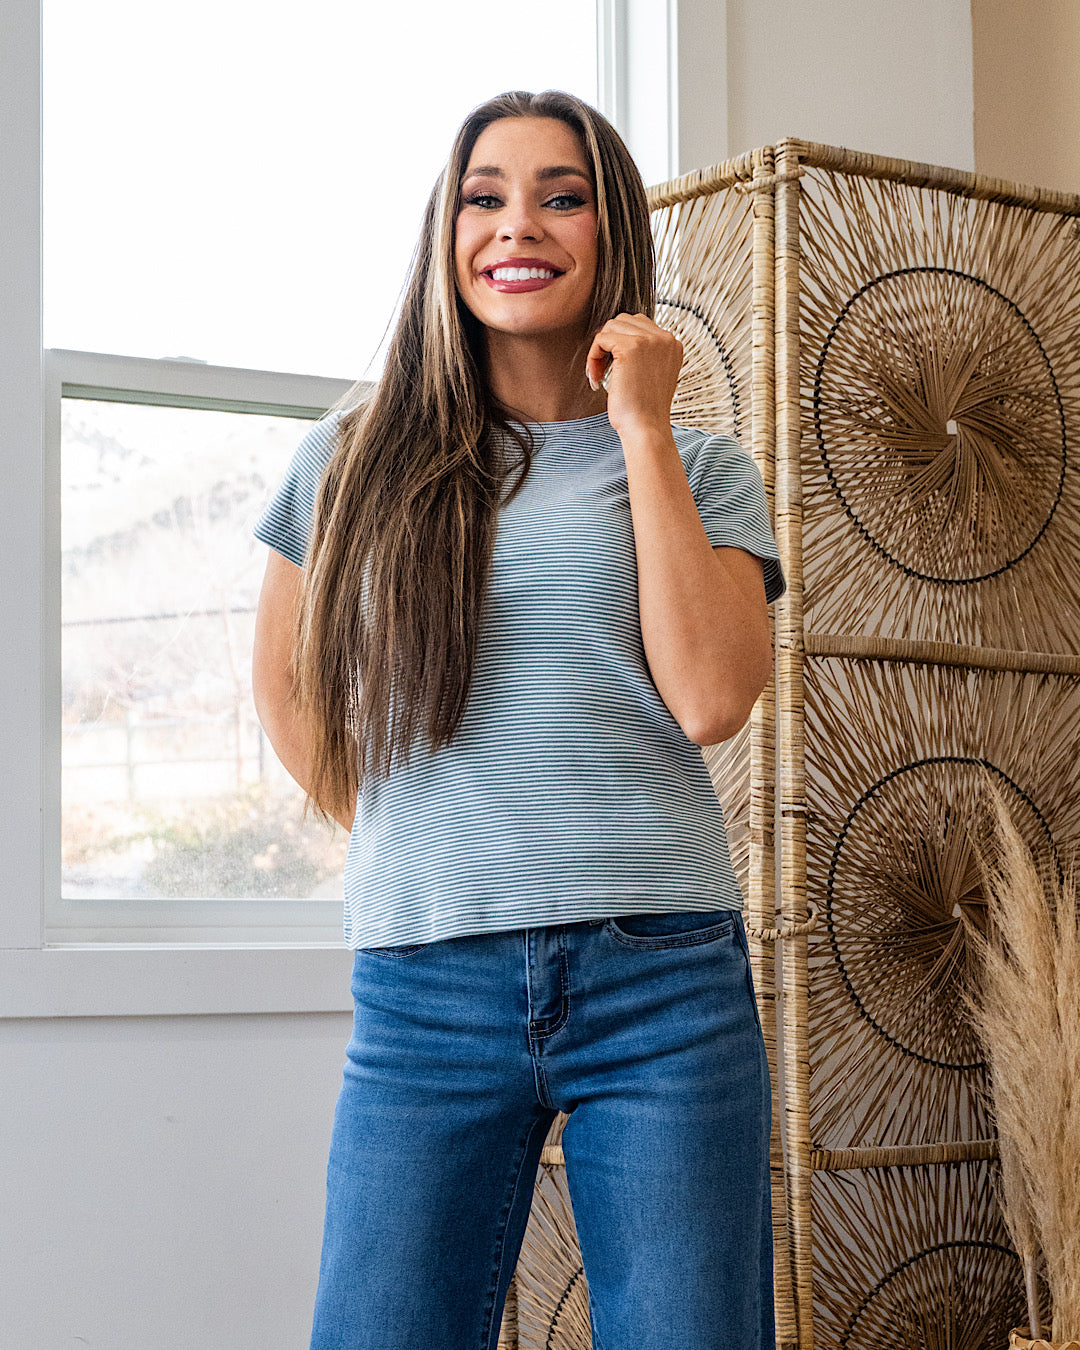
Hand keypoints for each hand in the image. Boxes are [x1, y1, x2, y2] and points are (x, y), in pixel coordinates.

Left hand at [584, 313, 682, 435]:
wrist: (647, 428)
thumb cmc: (645, 410)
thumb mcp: (651, 374)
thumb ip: (644, 354)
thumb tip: (616, 339)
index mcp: (672, 344)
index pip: (639, 325)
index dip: (620, 343)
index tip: (614, 368)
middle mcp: (665, 338)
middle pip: (624, 321)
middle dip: (608, 343)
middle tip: (603, 370)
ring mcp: (649, 341)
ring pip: (611, 326)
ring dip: (599, 349)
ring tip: (599, 374)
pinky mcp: (631, 348)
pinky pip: (601, 339)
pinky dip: (593, 357)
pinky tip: (596, 377)